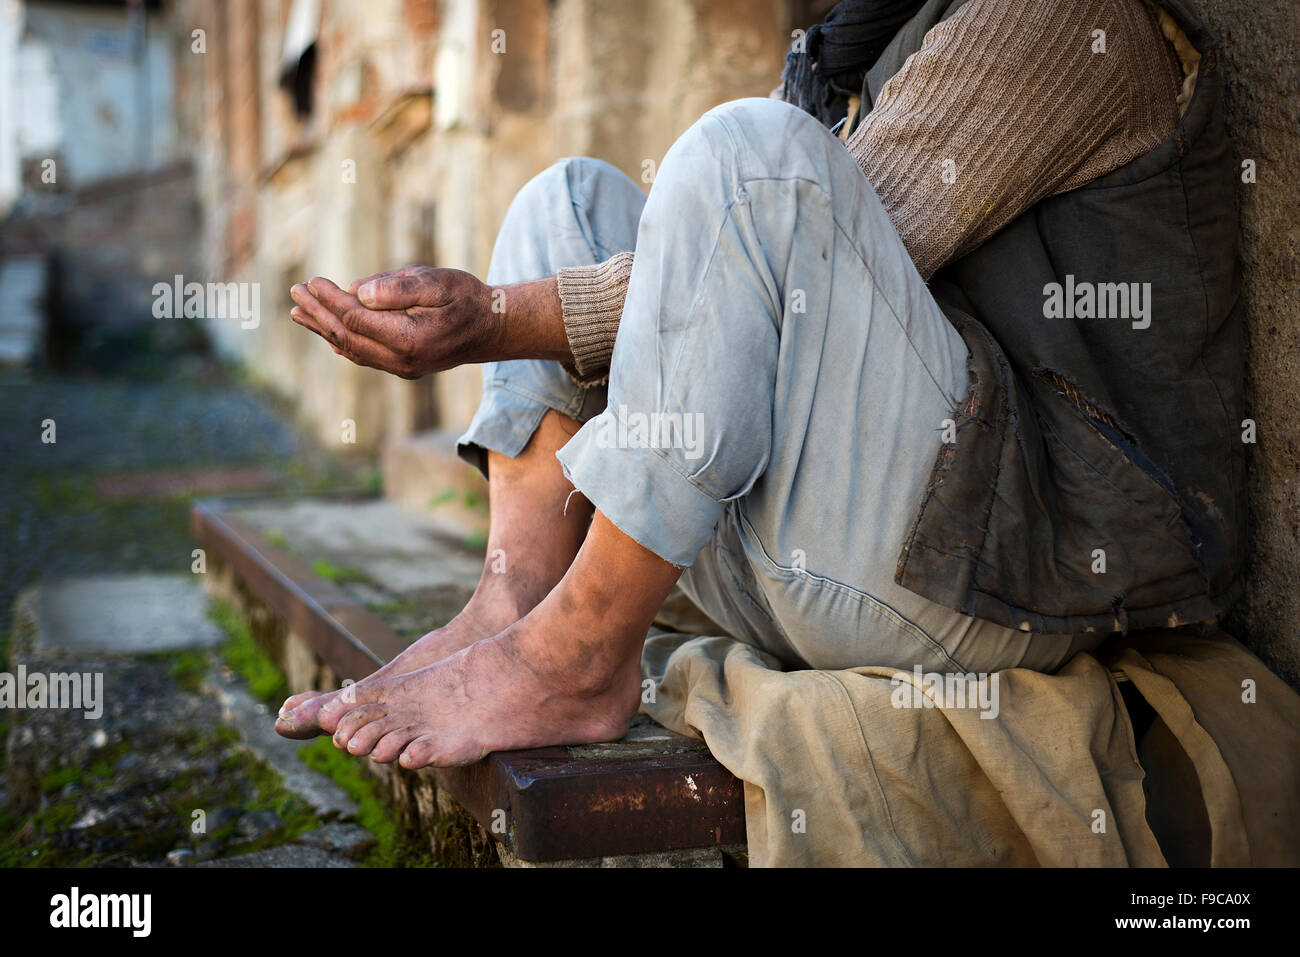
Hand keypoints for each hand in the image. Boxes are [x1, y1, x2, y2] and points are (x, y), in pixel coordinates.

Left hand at [289, 266, 499, 378]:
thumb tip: (357, 292)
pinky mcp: (404, 367)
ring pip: (351, 349)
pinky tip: (327, 332)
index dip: (329, 299)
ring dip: (323, 329)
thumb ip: (398, 287)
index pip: (355, 318)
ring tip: (298, 312)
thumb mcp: (437, 281)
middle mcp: (401, 360)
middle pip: (346, 337)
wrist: (494, 328)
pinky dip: (342, 341)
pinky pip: (364, 355)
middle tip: (294, 294)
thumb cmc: (467, 298)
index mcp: (408, 338)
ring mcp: (402, 368)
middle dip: (317, 315)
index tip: (312, 281)